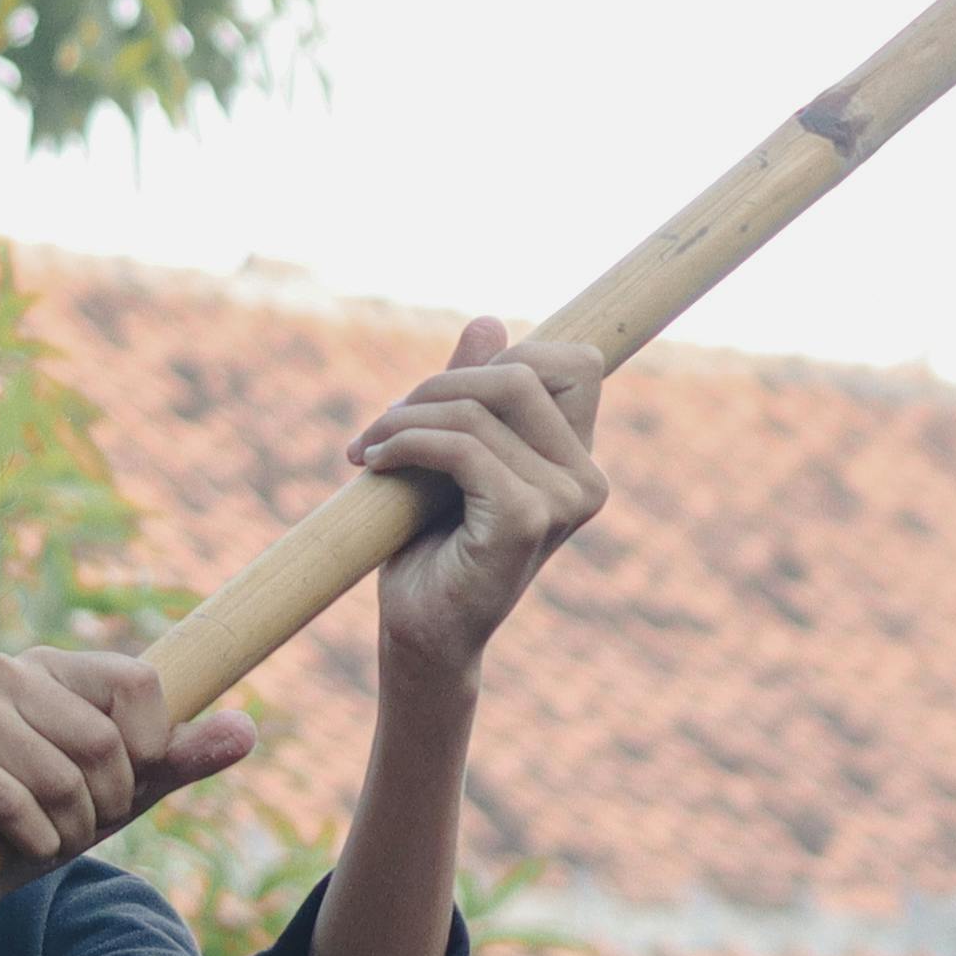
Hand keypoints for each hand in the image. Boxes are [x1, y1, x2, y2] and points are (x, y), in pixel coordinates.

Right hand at [0, 647, 253, 879]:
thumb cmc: (53, 815)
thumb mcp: (128, 786)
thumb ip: (181, 756)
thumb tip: (246, 730)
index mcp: (60, 664)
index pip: (140, 684)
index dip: (147, 752)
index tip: (120, 782)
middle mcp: (10, 670)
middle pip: (104, 742)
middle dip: (107, 804)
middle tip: (80, 819)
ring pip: (61, 781)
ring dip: (70, 831)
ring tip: (48, 832)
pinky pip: (15, 805)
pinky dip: (34, 842)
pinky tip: (22, 844)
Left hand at [351, 320, 610, 679]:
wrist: (422, 634)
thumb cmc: (434, 547)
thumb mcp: (452, 454)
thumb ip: (473, 394)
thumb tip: (488, 321)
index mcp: (577, 461)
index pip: (575, 364)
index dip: (509, 358)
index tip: (443, 397)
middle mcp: (585, 480)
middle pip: (523, 371)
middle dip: (442, 381)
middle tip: (388, 419)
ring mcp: (563, 501)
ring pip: (479, 408)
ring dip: (408, 415)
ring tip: (369, 445)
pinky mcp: (527, 520)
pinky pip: (461, 446)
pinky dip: (406, 444)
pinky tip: (373, 464)